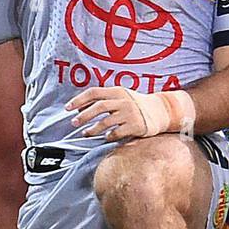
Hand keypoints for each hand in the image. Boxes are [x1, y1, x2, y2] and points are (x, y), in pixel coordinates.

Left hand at [67, 85, 193, 141]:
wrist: (161, 111)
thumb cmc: (136, 104)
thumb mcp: (121, 97)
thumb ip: (103, 100)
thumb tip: (79, 107)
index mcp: (118, 91)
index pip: (94, 92)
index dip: (79, 100)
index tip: (67, 108)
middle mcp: (124, 101)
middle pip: (98, 107)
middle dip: (83, 115)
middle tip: (73, 122)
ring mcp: (130, 113)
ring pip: (106, 122)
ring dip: (93, 129)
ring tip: (85, 133)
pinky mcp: (136, 126)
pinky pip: (117, 133)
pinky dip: (109, 136)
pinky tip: (105, 137)